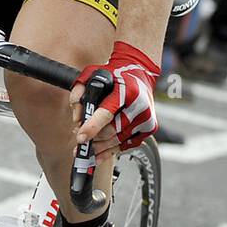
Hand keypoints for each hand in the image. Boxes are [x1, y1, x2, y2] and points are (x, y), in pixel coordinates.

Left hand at [70, 41, 159, 157]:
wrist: (140, 72)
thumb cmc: (115, 75)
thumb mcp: (92, 74)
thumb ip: (79, 92)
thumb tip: (77, 119)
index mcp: (127, 91)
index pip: (107, 113)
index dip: (92, 127)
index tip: (81, 137)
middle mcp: (140, 107)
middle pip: (111, 131)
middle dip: (93, 138)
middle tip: (79, 138)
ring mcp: (146, 119)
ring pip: (117, 141)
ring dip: (100, 146)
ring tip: (87, 145)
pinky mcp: (149, 128)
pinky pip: (126, 145)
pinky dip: (111, 151)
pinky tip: (99, 153)